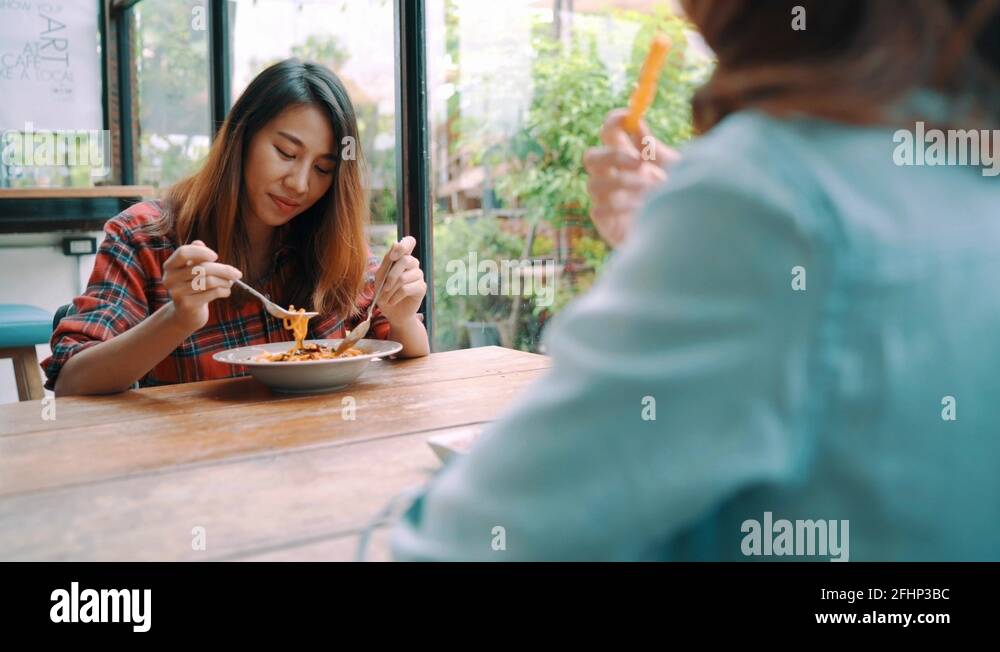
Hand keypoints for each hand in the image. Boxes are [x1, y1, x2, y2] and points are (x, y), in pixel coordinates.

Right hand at [162, 239, 241, 332]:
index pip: (183, 252)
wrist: (186, 314)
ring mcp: (177, 293)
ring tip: (230, 283)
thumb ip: (195, 256)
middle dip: (224, 270)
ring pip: (209, 281)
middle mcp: (169, 279)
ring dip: (225, 281)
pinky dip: (224, 291)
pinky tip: (226, 292)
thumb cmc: (193, 286)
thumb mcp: (193, 269)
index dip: (201, 252)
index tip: (216, 256)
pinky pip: (212, 293)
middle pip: (202, 268)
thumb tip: (199, 243)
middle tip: (237, 274)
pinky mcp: (187, 305)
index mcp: (170, 266)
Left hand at [374, 236, 426, 324]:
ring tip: (385, 298)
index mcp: (402, 257)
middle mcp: (413, 264)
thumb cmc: (384, 293)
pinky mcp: (422, 288)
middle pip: (405, 260)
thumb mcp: (380, 276)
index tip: (392, 256)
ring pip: (404, 277)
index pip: (409, 242)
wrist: (391, 313)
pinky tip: (391, 301)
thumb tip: (395, 243)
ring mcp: (419, 275)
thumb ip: (387, 260)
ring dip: (391, 289)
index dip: (403, 246)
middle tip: (382, 288)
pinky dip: (395, 296)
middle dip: (391, 276)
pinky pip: (407, 288)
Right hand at [583, 108, 679, 246]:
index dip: (614, 122)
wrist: (690, 236)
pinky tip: (643, 211)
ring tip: (650, 191)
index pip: (609, 134)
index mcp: (629, 158)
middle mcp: (614, 178)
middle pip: (591, 158)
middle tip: (640, 162)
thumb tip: (637, 119)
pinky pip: (598, 209)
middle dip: (612, 156)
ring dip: (624, 184)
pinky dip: (621, 207)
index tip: (628, 116)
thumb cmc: (683, 200)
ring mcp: (608, 201)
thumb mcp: (674, 169)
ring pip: (594, 184)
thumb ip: (653, 147)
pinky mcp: (606, 224)